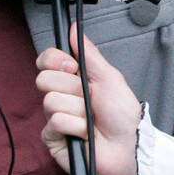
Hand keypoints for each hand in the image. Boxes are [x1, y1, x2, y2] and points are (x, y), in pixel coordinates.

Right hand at [36, 25, 142, 174]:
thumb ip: (89, 54)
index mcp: (72, 80)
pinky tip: (86, 134)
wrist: (129, 146)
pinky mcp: (53, 139)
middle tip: (89, 98)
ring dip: (78, 110)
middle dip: (72, 88)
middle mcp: (61, 97)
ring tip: (92, 119)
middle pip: (44, 79)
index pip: (46, 61)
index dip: (54, 61)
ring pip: (51, 101)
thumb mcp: (109, 77)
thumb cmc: (123, 114)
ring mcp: (56, 118)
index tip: (73, 67)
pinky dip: (76, 126)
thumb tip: (74, 29)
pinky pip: (55, 123)